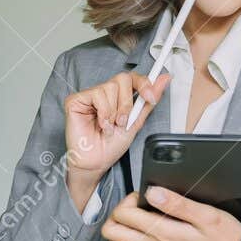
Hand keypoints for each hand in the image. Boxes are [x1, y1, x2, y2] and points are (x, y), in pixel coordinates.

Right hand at [63, 71, 169, 207]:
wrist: (97, 162)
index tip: (150, 97)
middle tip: (122, 121)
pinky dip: (103, 113)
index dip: (144, 83)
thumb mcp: (136, 122)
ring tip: (109, 126)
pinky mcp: (76, 100)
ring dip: (114, 112)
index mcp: (118, 96)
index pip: (133, 78)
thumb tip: (164, 79)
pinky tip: (100, 124)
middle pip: (123, 79)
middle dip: (127, 103)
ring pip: (110, 87)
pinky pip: (97, 95)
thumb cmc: (111, 145)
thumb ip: (148, 101)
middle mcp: (104, 93)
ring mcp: (89, 95)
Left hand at [102, 185, 240, 240]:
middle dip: (118, 212)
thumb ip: (178, 204)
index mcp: (163, 234)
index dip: (129, 199)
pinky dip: (127, 239)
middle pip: (111, 231)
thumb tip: (153, 192)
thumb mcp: (208, 216)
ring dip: (120, 227)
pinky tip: (144, 228)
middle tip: (137, 204)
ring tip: (138, 215)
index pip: (123, 215)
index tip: (145, 194)